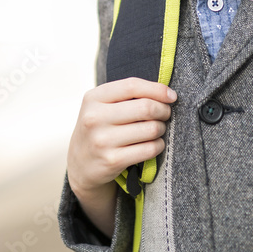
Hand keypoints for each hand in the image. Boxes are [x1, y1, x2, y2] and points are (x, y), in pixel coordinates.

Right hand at [66, 78, 176, 234]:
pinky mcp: (112, 160)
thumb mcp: (102, 106)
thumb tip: (166, 94)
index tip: (171, 96)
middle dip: (163, 110)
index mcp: (93, 98)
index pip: (132, 86)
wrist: (81, 165)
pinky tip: (154, 144)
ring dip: (161, 129)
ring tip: (157, 130)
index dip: (157, 89)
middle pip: (145, 107)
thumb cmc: (100, 128)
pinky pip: (149, 149)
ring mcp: (102, 141)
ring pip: (151, 129)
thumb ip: (127, 95)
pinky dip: (158, 145)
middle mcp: (95, 118)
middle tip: (166, 114)